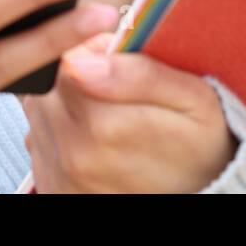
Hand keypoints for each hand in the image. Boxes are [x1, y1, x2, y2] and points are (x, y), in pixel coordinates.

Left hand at [21, 33, 238, 192]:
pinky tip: (95, 143)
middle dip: (76, 79)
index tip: (116, 59)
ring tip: (108, 119)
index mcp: (103, 124)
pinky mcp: (54, 189)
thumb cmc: (199, 143)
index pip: (64, 61)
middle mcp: (73, 155)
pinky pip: (41, 144)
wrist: (203, 194)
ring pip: (41, 114)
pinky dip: (62, 136)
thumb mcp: (193, 98)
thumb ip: (140, 73)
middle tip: (116, 92)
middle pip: (49, 88)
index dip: (90, 52)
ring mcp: (61, 177)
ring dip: (66, 107)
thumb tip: (80, 60)